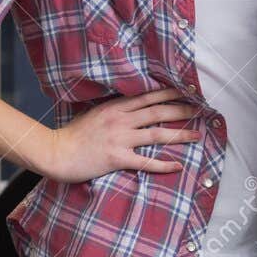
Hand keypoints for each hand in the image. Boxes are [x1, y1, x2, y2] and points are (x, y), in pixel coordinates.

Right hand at [42, 87, 200, 181]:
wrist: (55, 152)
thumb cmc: (73, 134)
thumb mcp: (95, 113)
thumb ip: (115, 109)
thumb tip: (133, 105)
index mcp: (115, 107)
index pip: (148, 96)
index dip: (170, 93)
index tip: (188, 90)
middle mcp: (120, 120)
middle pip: (158, 111)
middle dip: (182, 109)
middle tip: (201, 109)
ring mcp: (119, 139)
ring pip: (157, 134)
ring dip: (180, 134)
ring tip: (198, 135)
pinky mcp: (117, 158)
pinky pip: (146, 161)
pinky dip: (163, 164)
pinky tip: (178, 166)